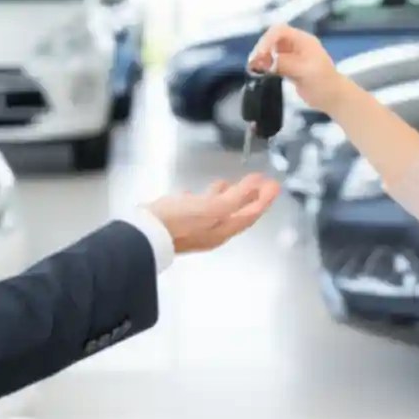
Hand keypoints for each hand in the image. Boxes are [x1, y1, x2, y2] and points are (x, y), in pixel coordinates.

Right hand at [146, 173, 280, 252]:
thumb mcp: (212, 208)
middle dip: (251, 198)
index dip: (264, 199)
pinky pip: (200, 208)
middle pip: (238, 213)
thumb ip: (235, 197)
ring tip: (235, 184)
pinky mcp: (181, 221)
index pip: (250, 214)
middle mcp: (212, 231)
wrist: (144, 234)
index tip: (274, 185)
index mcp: (223, 229)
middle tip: (262, 183)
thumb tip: (255, 185)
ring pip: (219, 211)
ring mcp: (196, 227)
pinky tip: (201, 192)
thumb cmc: (177, 222)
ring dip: (230, 197)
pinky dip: (206, 198)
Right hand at [249, 22, 349, 111]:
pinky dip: (265, 67)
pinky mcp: (289, 68)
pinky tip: (260, 74)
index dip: (267, 40)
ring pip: (271, 51)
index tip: (260, 55)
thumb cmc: (323, 82)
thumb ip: (284, 64)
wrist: (333, 98)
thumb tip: (264, 62)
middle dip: (262, 49)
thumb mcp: (304, 70)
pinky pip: (273, 63)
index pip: (279, 31)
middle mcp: (296, 45)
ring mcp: (292, 56)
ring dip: (261, 58)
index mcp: (303, 40)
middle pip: (272, 39)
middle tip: (253, 64)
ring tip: (254, 69)